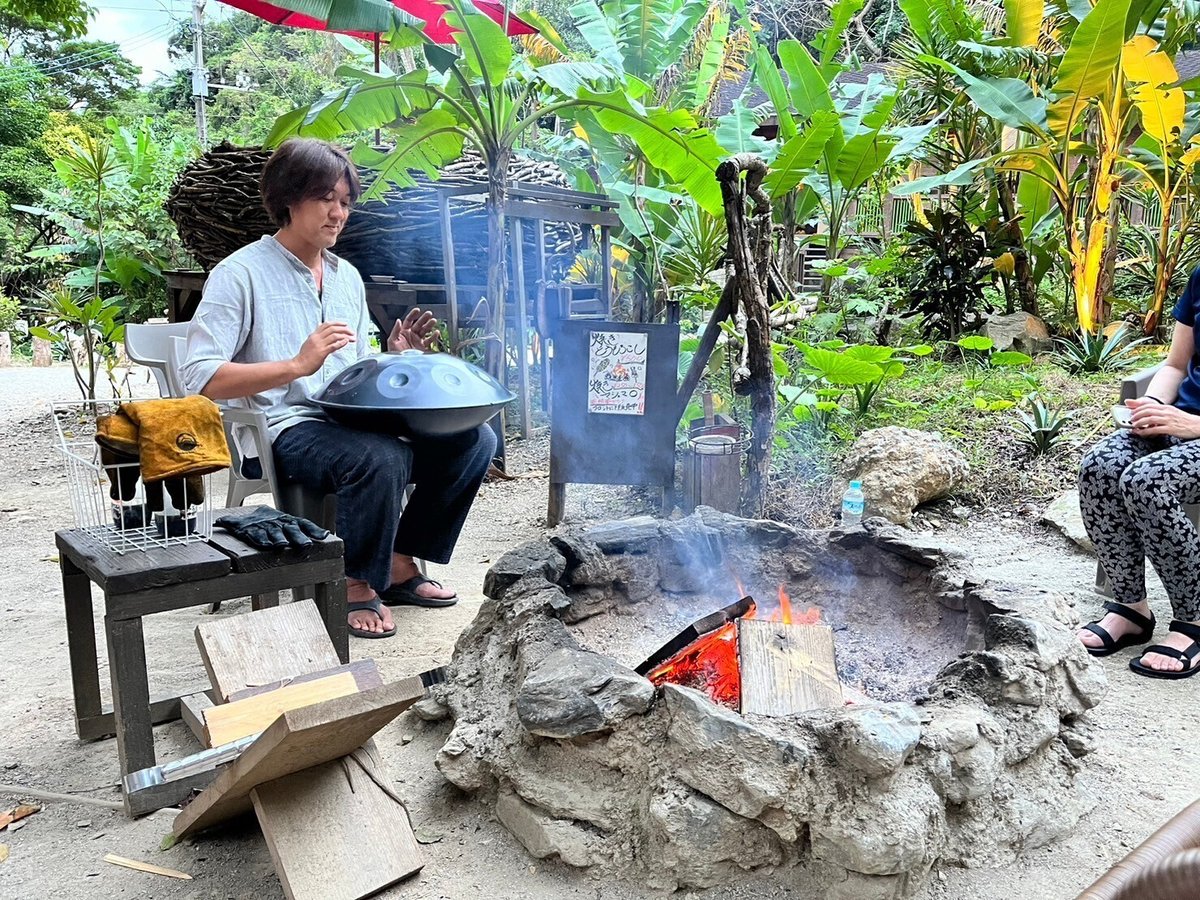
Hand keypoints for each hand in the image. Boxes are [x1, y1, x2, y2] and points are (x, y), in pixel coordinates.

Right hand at [215, 506, 329, 549]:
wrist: (247, 517)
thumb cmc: (272, 524)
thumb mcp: (288, 525)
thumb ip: (305, 532)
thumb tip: (325, 535)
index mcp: (290, 522)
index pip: (305, 524)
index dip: (315, 530)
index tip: (325, 535)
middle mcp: (280, 523)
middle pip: (291, 529)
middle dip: (299, 537)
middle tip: (306, 545)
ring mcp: (265, 526)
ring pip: (274, 532)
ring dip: (279, 538)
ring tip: (283, 544)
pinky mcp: (251, 530)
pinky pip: (256, 535)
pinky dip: (261, 539)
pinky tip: (266, 545)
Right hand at [294, 322, 354, 375]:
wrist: (298, 365)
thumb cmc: (304, 356)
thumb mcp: (309, 342)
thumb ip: (315, 335)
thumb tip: (319, 325)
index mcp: (313, 335)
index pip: (326, 324)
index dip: (337, 323)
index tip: (345, 324)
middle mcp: (316, 338)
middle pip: (332, 328)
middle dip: (344, 329)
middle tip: (352, 332)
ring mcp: (319, 345)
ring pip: (334, 335)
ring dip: (345, 336)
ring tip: (352, 338)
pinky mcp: (322, 352)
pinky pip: (333, 345)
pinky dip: (341, 343)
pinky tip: (347, 342)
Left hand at [388, 308, 438, 351]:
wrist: (401, 365)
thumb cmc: (394, 354)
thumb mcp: (392, 341)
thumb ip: (395, 330)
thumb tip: (398, 321)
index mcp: (403, 332)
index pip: (408, 321)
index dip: (413, 315)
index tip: (417, 310)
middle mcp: (411, 335)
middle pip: (418, 324)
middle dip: (423, 318)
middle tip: (428, 313)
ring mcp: (417, 341)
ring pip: (425, 330)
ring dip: (429, 325)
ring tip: (433, 321)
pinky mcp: (422, 347)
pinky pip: (429, 340)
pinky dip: (433, 336)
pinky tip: (436, 332)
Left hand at [1127, 398, 1199, 438]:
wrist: (1197, 425)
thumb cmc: (1184, 421)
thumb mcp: (1172, 413)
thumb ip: (1161, 412)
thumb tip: (1150, 414)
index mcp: (1167, 408)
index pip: (1150, 405)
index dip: (1139, 408)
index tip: (1131, 411)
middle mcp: (1167, 412)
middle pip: (1148, 411)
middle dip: (1137, 414)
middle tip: (1131, 419)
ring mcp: (1168, 420)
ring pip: (1150, 419)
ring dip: (1139, 422)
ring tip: (1133, 425)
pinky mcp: (1170, 429)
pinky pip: (1155, 429)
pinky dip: (1146, 431)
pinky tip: (1141, 433)